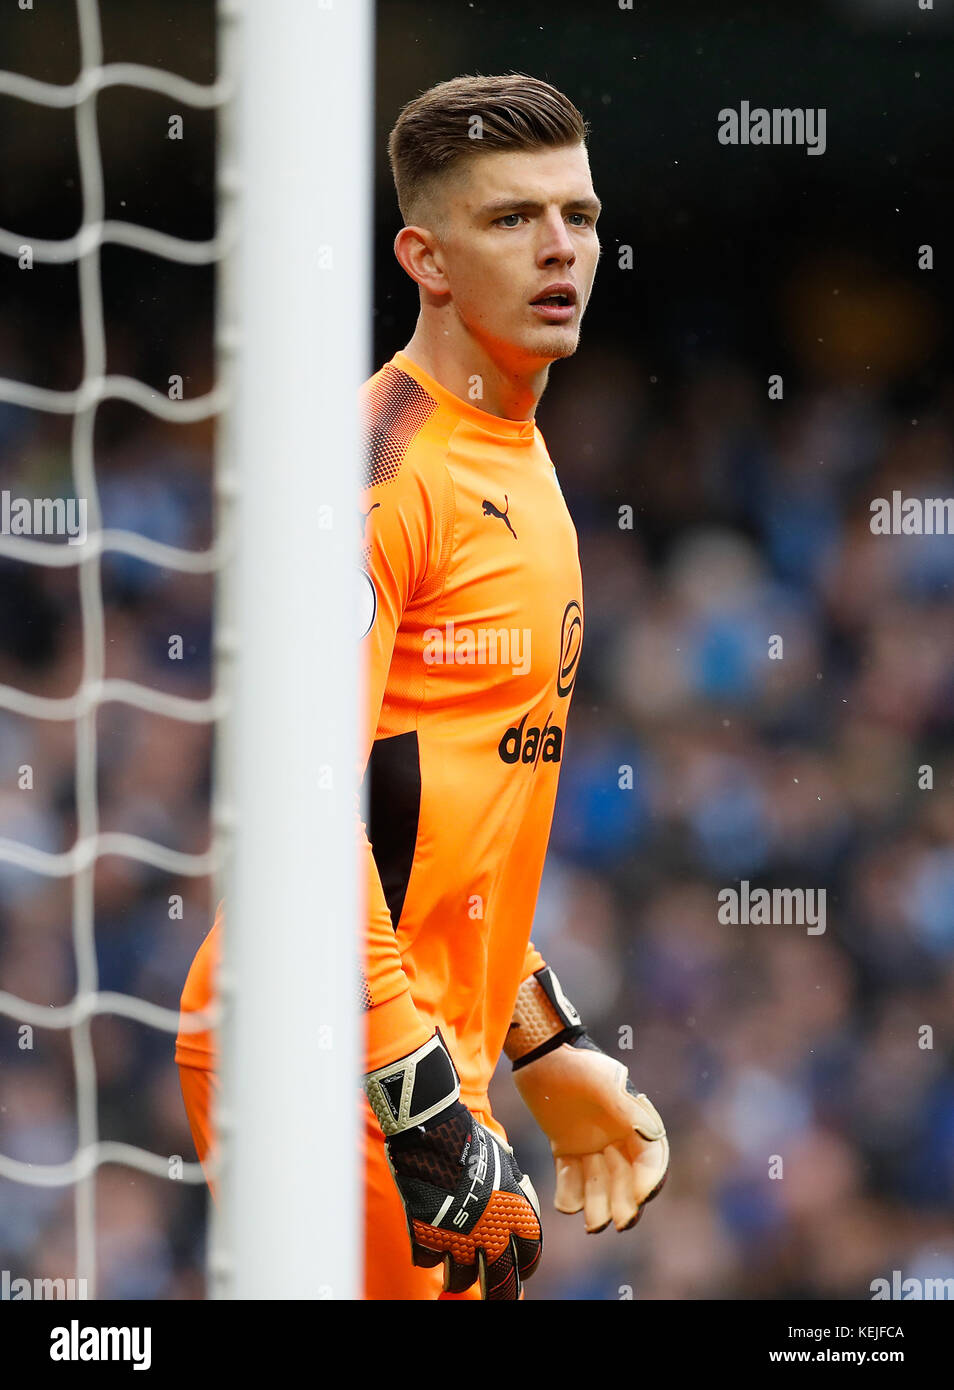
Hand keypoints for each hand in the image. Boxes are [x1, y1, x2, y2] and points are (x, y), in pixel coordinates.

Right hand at [365, 1031, 541, 1297]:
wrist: (435, 1132)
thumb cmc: (472, 1141)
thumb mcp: (504, 1161)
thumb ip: (514, 1187)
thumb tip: (521, 1194)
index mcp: (515, 1214)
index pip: (531, 1255)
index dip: (527, 1264)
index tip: (522, 1267)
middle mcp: (491, 1234)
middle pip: (501, 1281)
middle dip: (501, 1295)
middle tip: (499, 1302)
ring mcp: (458, 1239)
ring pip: (461, 1278)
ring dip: (460, 1277)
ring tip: (457, 1274)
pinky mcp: (428, 1237)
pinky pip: (430, 1261)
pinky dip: (430, 1255)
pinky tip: (430, 1243)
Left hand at [514, 1035, 668, 1231]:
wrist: (540, 1052)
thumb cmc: (577, 1063)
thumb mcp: (605, 1083)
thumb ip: (627, 1110)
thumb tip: (652, 1134)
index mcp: (633, 1121)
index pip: (650, 1159)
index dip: (648, 1181)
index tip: (640, 1199)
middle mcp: (615, 1137)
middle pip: (626, 1178)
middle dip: (625, 1202)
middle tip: (618, 1223)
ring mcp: (591, 1143)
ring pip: (600, 1183)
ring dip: (599, 1205)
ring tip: (593, 1224)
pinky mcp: (565, 1147)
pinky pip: (571, 1178)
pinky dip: (570, 1193)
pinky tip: (566, 1204)